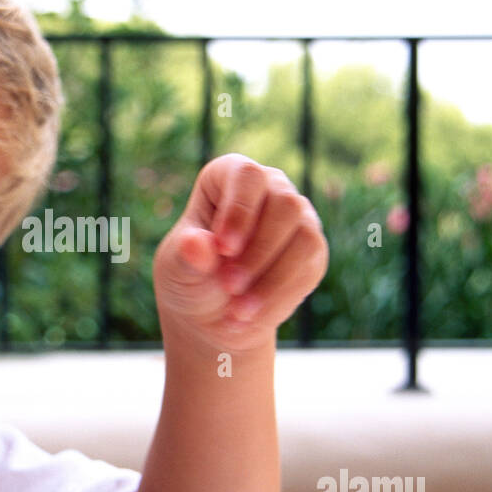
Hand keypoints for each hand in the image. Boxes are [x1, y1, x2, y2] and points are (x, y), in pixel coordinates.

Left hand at [153, 153, 328, 353]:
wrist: (214, 315)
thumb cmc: (191, 277)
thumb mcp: (177, 268)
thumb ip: (187, 255)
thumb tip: (195, 245)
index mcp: (228, 177)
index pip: (247, 176)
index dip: (239, 210)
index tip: (223, 249)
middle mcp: (270, 188)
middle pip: (285, 204)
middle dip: (258, 252)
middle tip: (229, 286)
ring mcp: (297, 218)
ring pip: (304, 237)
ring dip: (271, 279)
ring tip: (239, 310)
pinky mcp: (313, 252)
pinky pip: (310, 268)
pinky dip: (279, 297)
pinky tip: (253, 315)